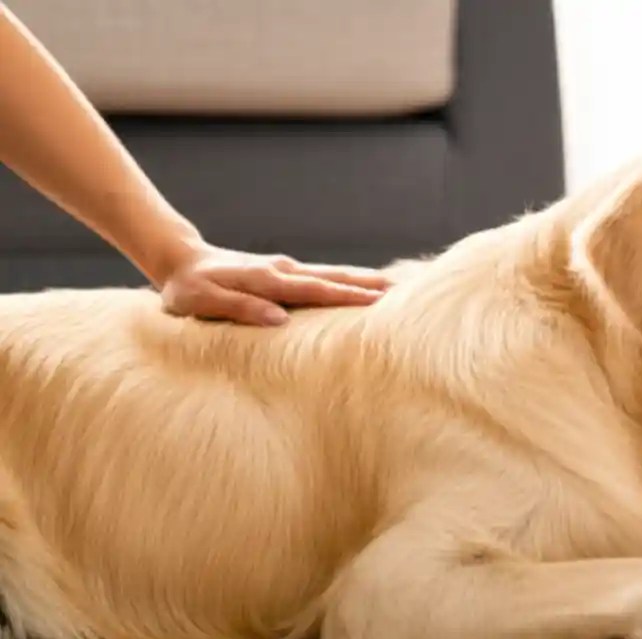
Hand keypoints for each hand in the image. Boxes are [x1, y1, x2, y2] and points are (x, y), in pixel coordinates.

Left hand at [158, 244, 389, 325]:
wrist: (182, 260)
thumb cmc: (187, 289)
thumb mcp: (202, 302)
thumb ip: (239, 308)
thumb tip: (279, 319)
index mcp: (266, 279)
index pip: (314, 289)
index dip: (346, 296)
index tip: (377, 302)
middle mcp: (282, 270)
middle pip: (333, 276)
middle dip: (368, 284)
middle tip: (403, 291)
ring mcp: (286, 269)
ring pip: (332, 273)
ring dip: (363, 279)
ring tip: (394, 286)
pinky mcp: (285, 272)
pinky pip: (323, 276)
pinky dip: (347, 279)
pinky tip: (363, 285)